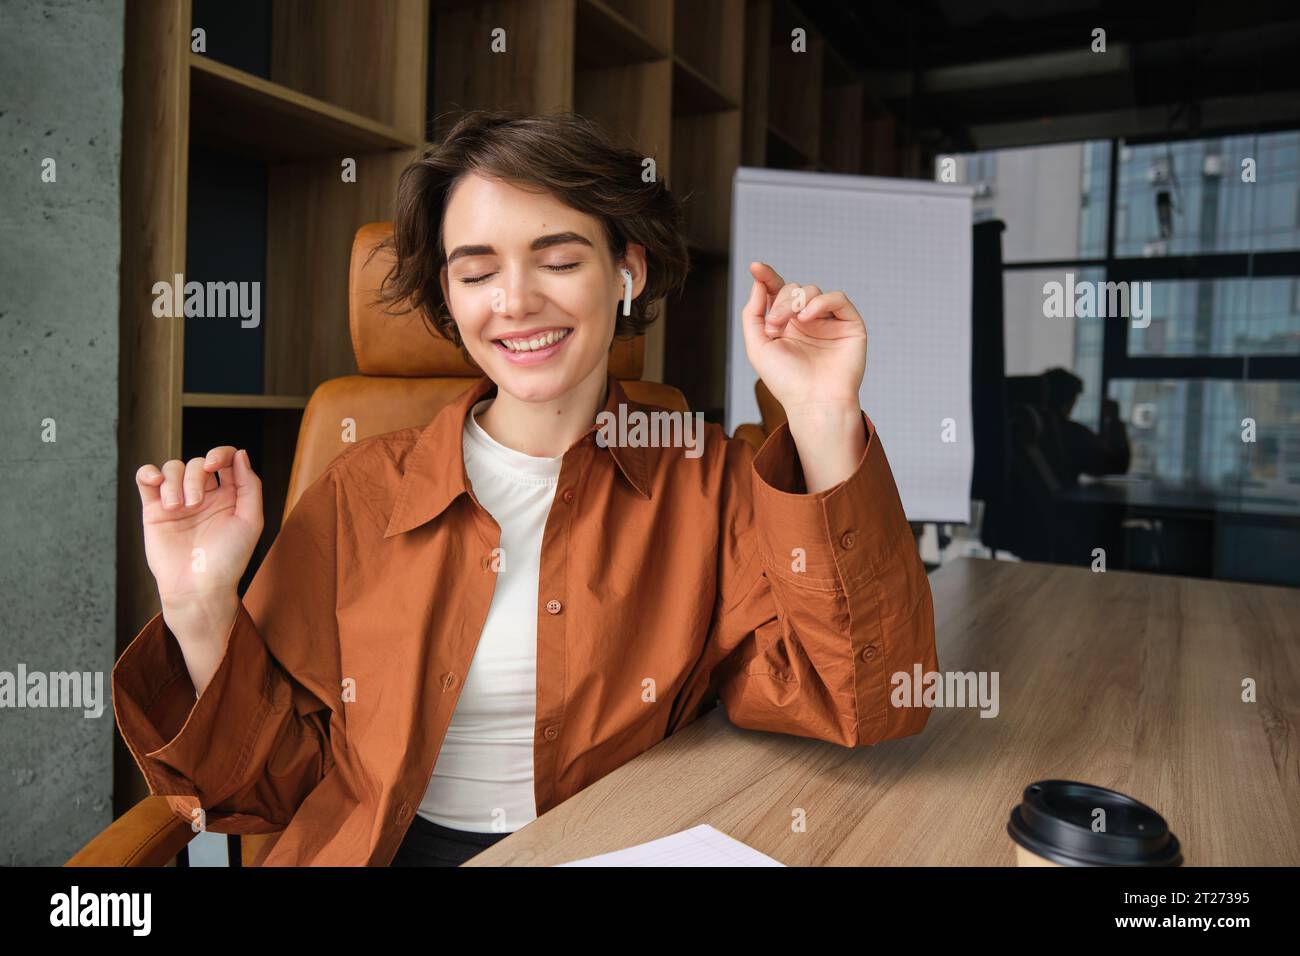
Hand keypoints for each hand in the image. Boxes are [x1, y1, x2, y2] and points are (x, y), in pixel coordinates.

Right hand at [136, 446, 263, 613]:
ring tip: (177, 508)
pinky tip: (153, 481)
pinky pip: (146, 479)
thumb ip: (249, 486)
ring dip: (174, 482)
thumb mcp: (250, 521)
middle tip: (194, 505)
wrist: (197, 588)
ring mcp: (178, 501)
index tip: (215, 466)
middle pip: (197, 464)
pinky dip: (148, 473)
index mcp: (229, 496)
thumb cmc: (228, 559)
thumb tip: (241, 454)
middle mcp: (204, 496)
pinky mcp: (154, 510)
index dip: (220, 454)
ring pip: (172, 468)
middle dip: (194, 477)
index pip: (225, 460)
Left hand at [740, 262, 866, 417]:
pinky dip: (821, 302)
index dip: (767, 277)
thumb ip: (753, 314)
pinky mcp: (849, 324)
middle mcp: (807, 321)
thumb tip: (757, 284)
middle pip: (792, 289)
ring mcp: (829, 321)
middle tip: (774, 325)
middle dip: (780, 301)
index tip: (755, 267)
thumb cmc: (786, 381)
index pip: (776, 292)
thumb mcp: (758, 347)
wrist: (813, 402)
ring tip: (792, 323)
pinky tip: (808, 317)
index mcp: (786, 325)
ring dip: (797, 301)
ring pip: (812, 291)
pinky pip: (837, 298)